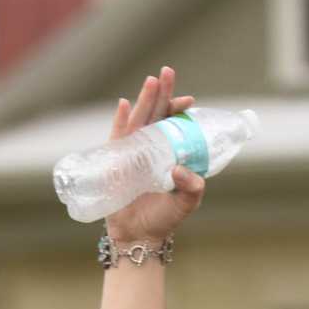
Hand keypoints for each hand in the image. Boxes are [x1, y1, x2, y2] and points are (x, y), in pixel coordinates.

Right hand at [103, 67, 203, 247]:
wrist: (139, 236)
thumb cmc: (164, 219)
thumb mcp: (186, 203)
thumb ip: (192, 187)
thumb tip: (179, 168)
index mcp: (170, 153)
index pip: (175, 124)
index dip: (179, 110)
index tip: (188, 100)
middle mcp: (152, 148)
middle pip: (156, 114)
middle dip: (162, 93)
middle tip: (167, 72)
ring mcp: (132, 152)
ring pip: (138, 120)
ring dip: (144, 100)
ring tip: (151, 81)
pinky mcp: (116, 161)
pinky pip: (117, 137)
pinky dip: (119, 121)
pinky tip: (122, 105)